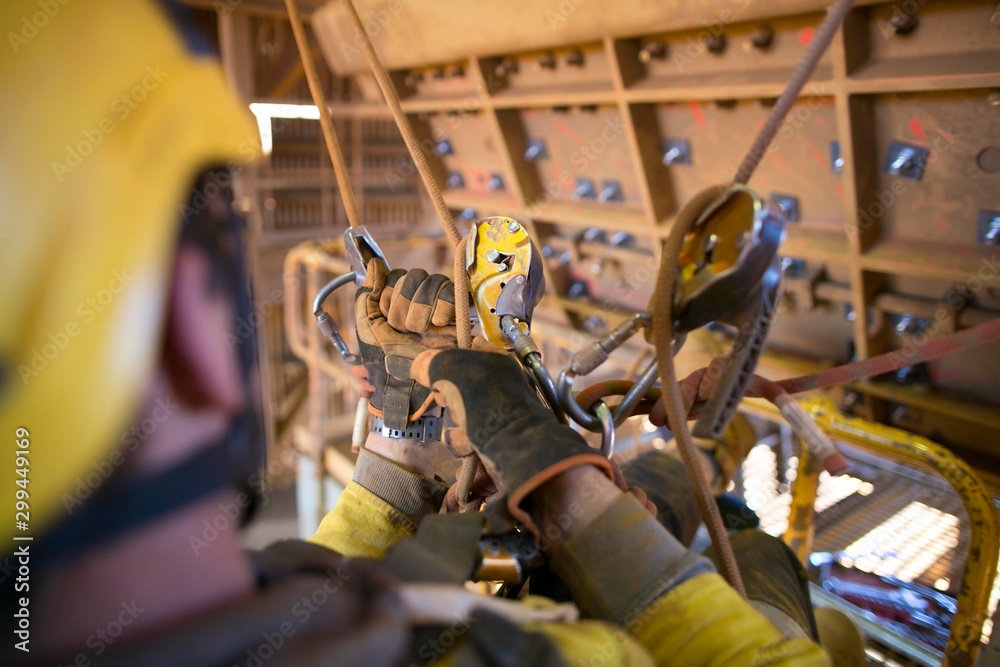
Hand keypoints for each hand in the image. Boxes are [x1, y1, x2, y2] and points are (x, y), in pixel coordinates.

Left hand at [355, 259, 457, 430]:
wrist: (419, 393)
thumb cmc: (391, 367)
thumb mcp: (369, 332)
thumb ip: (366, 297)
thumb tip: (373, 264)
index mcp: (397, 305)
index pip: (395, 276)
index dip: (389, 296)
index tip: (389, 322)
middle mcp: (419, 303)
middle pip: (413, 275)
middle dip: (404, 307)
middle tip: (407, 331)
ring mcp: (440, 307)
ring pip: (432, 280)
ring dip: (421, 309)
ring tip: (424, 332)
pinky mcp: (460, 314)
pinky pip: (452, 290)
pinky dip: (444, 307)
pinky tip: (441, 325)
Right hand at [411, 348, 612, 533]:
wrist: (516, 449)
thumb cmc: (487, 402)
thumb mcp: (452, 369)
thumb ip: (430, 363)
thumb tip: (419, 367)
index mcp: (495, 362)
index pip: (466, 351)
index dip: (447, 361)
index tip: (437, 372)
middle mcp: (497, 386)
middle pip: (455, 387)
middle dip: (446, 398)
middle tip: (450, 401)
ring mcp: (495, 415)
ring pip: (456, 416)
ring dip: (454, 426)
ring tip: (466, 429)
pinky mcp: (491, 441)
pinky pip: (463, 440)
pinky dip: (461, 444)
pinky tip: (470, 447)